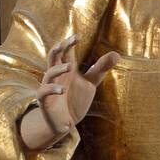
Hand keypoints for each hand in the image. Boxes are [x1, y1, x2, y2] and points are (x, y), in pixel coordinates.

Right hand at [19, 35, 119, 150]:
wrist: (65, 123)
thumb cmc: (75, 100)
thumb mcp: (90, 83)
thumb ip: (100, 69)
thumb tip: (116, 54)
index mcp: (67, 70)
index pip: (66, 52)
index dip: (70, 43)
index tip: (78, 37)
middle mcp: (56, 76)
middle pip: (53, 57)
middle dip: (58, 48)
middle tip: (66, 43)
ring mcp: (49, 87)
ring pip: (49, 73)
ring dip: (58, 69)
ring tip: (70, 67)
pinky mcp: (44, 101)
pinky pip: (43, 92)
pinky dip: (51, 89)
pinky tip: (62, 90)